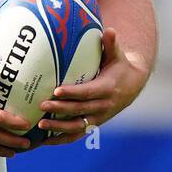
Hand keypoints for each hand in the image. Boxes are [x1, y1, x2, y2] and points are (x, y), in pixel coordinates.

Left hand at [35, 27, 148, 145]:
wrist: (132, 86)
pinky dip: (61, 139)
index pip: (88, 92)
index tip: (56, 90)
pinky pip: (76, 135)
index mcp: (107, 88)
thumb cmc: (118, 66)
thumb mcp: (117, 55)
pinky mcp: (92, 125)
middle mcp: (103, 106)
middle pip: (79, 110)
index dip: (73, 93)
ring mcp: (98, 118)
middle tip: (41, 105)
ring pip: (77, 126)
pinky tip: (43, 140)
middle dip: (60, 109)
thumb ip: (111, 44)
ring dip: (58, 127)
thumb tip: (109, 30)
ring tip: (39, 125)